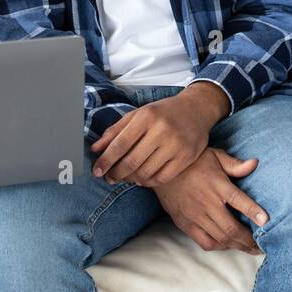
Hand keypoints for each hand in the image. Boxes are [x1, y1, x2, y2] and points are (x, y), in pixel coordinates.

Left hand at [90, 81, 227, 185]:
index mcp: (147, 117)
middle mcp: (162, 130)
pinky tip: (142, 178)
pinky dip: (148, 182)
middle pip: (132, 161)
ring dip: (131, 179)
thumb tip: (95, 149)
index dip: (106, 160)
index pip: (120, 143)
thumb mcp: (138, 115)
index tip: (96, 171)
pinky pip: (161, 178)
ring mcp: (176, 145)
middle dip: (116, 173)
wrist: (196, 110)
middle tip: (109, 178)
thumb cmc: (162, 113)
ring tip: (126, 177)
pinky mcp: (186, 158)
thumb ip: (115, 131)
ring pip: (146, 172)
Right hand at [152, 148, 265, 253]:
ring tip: (248, 249)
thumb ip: (235, 164)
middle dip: (249, 241)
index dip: (254, 213)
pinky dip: (218, 247)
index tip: (266, 222)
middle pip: (231, 229)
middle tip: (261, 246)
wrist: (161, 168)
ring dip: (236, 246)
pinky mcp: (185, 223)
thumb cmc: (192, 161)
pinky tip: (227, 245)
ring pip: (220, 239)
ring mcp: (195, 215)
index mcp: (217, 184)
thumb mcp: (214, 155)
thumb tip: (255, 163)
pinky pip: (205, 242)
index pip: (240, 202)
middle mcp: (206, 202)